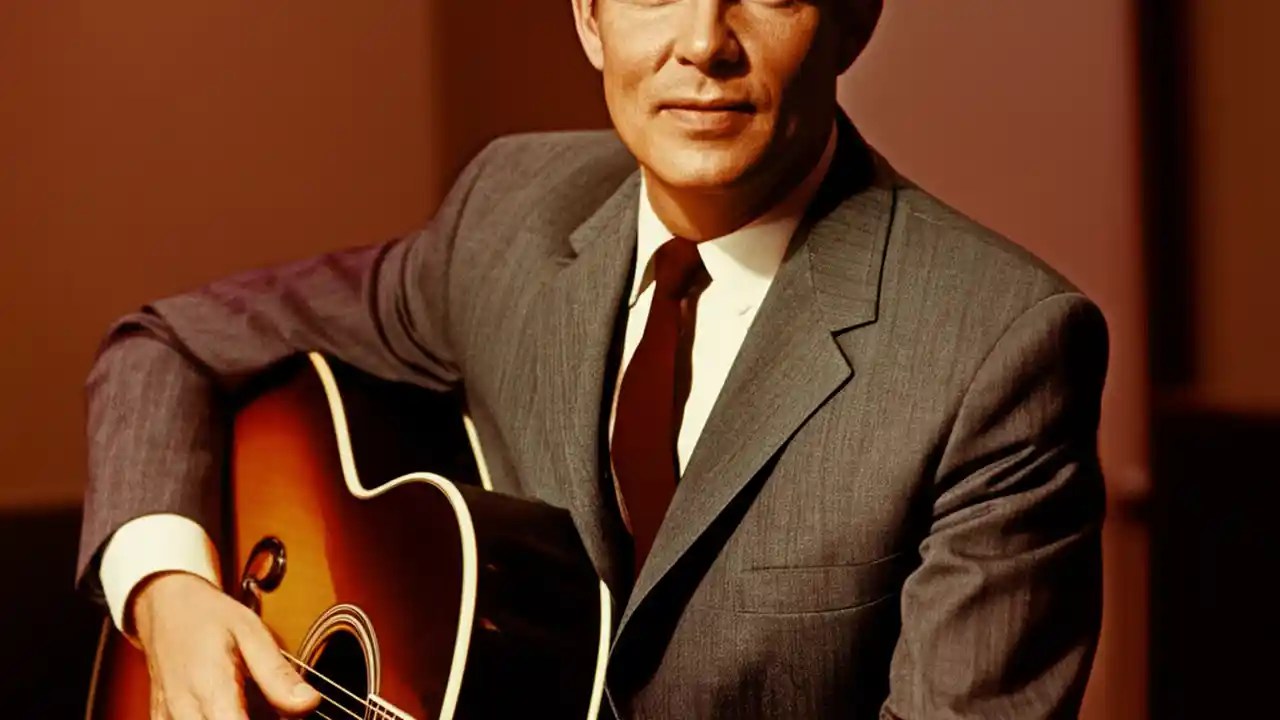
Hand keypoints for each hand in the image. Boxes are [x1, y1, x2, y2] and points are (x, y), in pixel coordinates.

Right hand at [130, 572, 321, 718]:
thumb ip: (277, 674)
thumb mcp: (251, 633)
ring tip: (253, 702)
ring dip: (240, 719)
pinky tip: (234, 707)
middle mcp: (184, 711)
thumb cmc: (209, 617)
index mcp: (210, 688)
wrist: (164, 607)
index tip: (286, 715)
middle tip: (274, 708)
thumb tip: (309, 704)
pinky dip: (218, 719)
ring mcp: (168, 719)